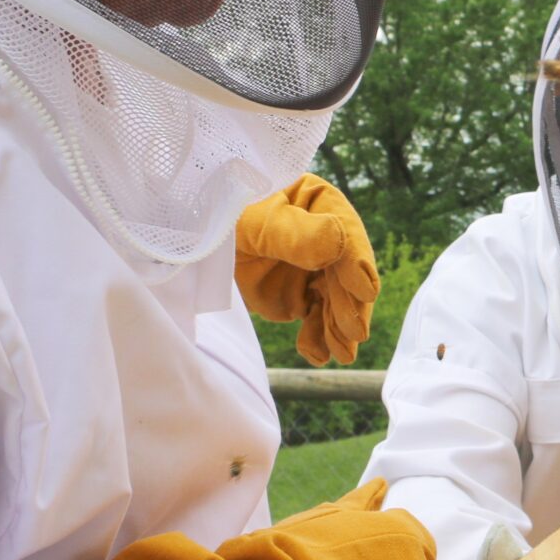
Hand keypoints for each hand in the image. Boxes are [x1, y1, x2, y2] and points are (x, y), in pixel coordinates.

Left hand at [237, 176, 379, 365]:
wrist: (194, 247)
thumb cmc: (221, 219)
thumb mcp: (253, 222)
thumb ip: (294, 232)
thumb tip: (339, 243)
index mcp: (320, 203)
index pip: (345, 234)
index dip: (356, 264)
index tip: (365, 292)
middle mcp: (326, 237)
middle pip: (347, 273)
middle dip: (350, 305)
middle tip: (355, 333)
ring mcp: (314, 270)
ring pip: (337, 302)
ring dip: (339, 328)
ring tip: (342, 353)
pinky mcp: (300, 298)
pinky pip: (317, 321)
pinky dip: (318, 339)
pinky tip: (318, 356)